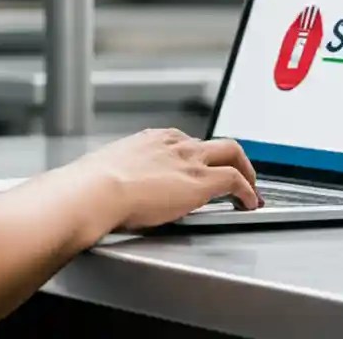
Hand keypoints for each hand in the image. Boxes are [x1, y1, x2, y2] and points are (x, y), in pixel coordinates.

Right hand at [71, 129, 260, 230]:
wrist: (95, 191)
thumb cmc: (91, 186)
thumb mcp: (107, 170)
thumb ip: (117, 175)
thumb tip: (107, 188)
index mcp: (151, 140)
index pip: (185, 142)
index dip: (198, 156)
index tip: (198, 167)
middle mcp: (174, 145)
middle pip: (215, 142)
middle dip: (231, 157)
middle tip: (238, 172)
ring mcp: (190, 161)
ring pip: (232, 153)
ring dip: (245, 171)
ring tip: (250, 189)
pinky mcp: (201, 181)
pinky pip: (236, 181)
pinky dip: (248, 191)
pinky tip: (249, 203)